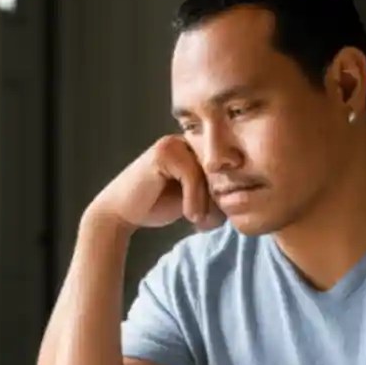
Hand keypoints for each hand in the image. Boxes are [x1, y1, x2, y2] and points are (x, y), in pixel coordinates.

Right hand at [84, 135, 225, 232]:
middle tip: (208, 224)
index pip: (224, 169)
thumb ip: (214, 194)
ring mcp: (173, 144)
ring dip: (206, 203)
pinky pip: (193, 176)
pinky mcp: (164, 152)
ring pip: (208, 174)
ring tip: (197, 221)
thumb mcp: (194, 200)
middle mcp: (185, 141)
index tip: (214, 220)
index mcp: (194, 149)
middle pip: (219, 170)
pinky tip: (187, 215)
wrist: (121, 212)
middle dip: (217, 200)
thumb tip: (244, 201)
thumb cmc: (156, 206)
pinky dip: (194, 200)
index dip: (224, 195)